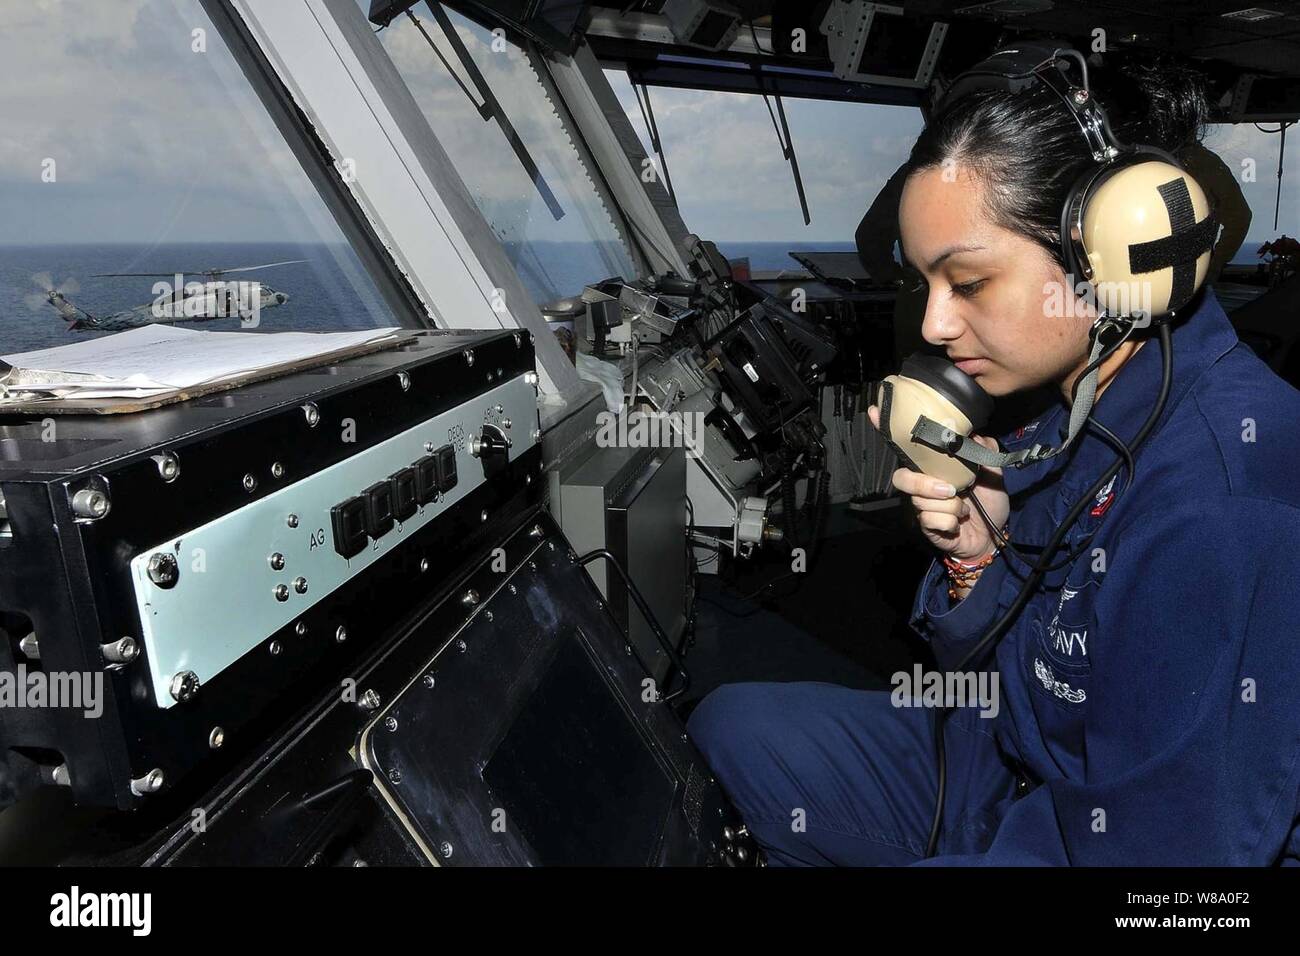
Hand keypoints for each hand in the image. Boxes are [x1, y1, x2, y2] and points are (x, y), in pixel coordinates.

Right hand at [868, 404, 1009, 562]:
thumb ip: (983, 450)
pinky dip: (950, 522)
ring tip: (964, 508)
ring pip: (921, 501)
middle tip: (951, 490)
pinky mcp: (927, 527)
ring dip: (951, 506)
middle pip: (902, 479)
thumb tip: (973, 434)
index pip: (908, 449)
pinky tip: (958, 523)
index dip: (887, 431)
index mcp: (934, 468)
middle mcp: (923, 486)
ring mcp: (922, 507)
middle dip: (924, 485)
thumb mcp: (992, 471)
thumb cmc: (988, 502)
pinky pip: (930, 520)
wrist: (994, 535)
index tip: (875, 413)